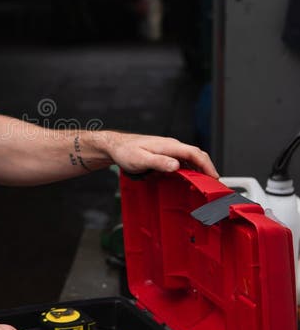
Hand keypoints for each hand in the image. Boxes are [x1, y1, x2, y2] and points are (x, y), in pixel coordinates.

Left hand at [99, 131, 217, 177]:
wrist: (116, 146)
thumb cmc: (126, 152)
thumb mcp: (141, 160)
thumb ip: (159, 162)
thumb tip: (176, 166)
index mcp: (169, 145)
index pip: (195, 153)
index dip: (207, 165)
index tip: (214, 177)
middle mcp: (172, 145)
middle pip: (197, 155)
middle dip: (208, 168)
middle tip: (213, 184)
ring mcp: (170, 149)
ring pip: (191, 158)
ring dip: (200, 169)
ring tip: (204, 183)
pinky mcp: (166, 154)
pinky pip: (183, 160)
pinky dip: (191, 169)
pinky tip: (190, 178)